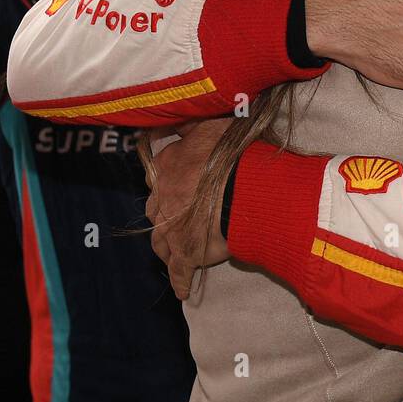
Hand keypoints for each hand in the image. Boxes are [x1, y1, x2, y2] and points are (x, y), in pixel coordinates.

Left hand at [140, 119, 232, 299]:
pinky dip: (179, 281)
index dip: (169, 180)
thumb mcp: (210, 124)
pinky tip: (182, 290)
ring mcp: (171, 229)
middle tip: (177, 219)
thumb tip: (178, 112)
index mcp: (167, 166)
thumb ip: (190, 121)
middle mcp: (162, 198)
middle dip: (164, 215)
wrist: (247, 190)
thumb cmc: (234, 154)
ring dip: (166, 248)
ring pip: (159, 242)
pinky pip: (179, 272)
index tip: (176, 184)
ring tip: (174, 254)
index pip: (158, 173)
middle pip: (155, 210)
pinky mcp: (186, 254)